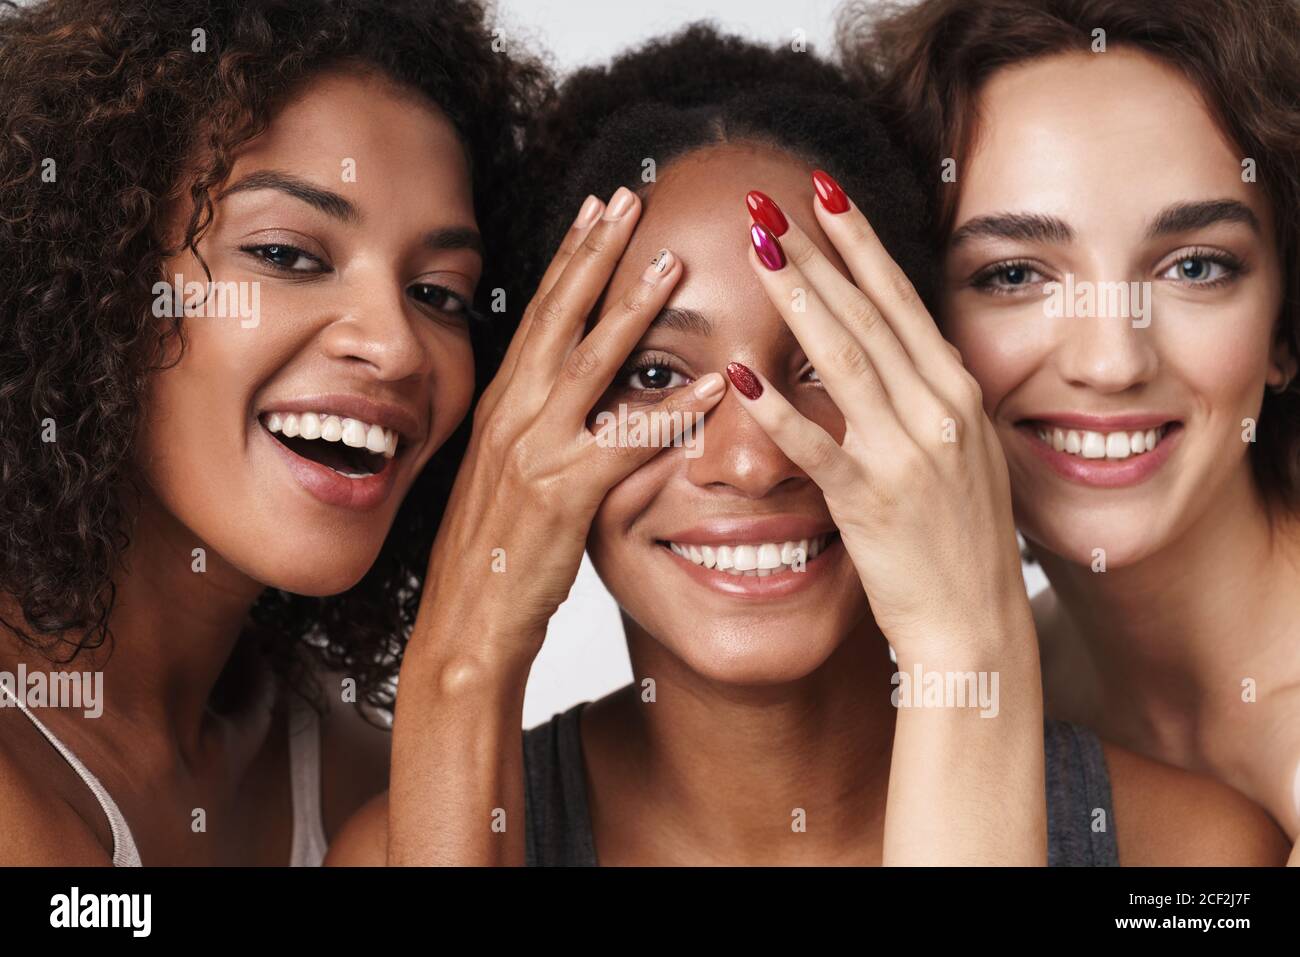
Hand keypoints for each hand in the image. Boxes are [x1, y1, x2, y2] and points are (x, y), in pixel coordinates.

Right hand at [415, 187, 725, 665]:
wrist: (464, 622)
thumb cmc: (493, 554)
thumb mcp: (506, 476)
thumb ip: (539, 428)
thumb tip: (579, 397)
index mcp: (499, 407)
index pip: (537, 314)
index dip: (569, 258)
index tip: (597, 209)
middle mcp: (511, 417)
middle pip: (557, 316)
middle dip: (596, 252)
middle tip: (630, 197)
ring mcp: (534, 452)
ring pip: (589, 364)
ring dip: (633, 309)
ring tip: (673, 263)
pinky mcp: (563, 495)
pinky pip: (626, 442)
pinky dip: (670, 410)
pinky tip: (708, 385)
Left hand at [734, 174, 1029, 659]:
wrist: (977, 624)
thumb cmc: (962, 540)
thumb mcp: (964, 452)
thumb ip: (929, 398)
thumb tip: (894, 349)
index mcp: (957, 392)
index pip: (900, 299)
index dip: (859, 242)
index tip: (824, 191)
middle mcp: (938, 411)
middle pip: (867, 313)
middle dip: (815, 251)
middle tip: (766, 202)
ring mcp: (907, 453)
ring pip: (845, 359)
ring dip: (798, 300)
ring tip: (756, 252)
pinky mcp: (871, 500)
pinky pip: (817, 445)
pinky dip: (778, 409)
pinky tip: (741, 375)